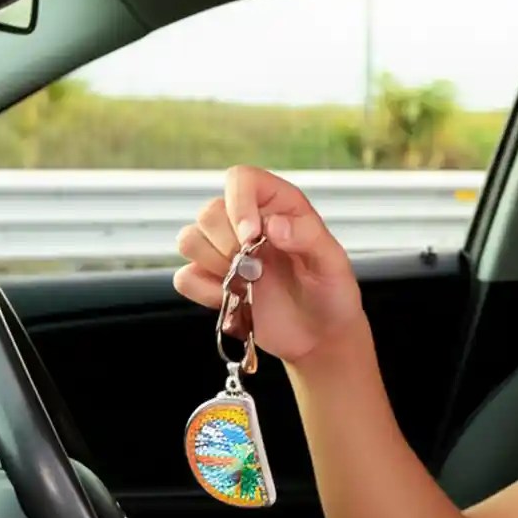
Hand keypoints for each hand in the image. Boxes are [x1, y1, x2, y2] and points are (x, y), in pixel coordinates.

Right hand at [173, 165, 367, 363]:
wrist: (321, 338)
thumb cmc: (332, 294)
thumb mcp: (333, 262)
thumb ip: (308, 236)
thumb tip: (273, 224)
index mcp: (278, 206)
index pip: (241, 179)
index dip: (238, 202)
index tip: (251, 236)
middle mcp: (248, 224)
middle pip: (209, 212)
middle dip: (229, 243)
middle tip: (258, 268)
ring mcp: (226, 254)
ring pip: (189, 239)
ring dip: (214, 264)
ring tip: (247, 283)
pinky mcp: (212, 283)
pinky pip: (184, 277)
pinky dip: (204, 290)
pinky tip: (234, 300)